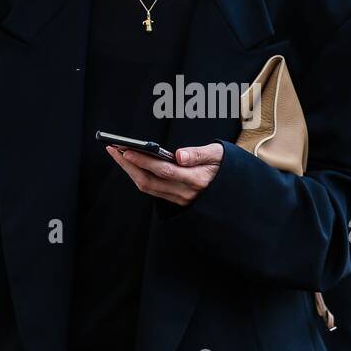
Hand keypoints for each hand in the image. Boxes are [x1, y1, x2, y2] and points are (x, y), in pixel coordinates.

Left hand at [107, 142, 222, 205]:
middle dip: (128, 166)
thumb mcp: (220, 154)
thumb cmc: (227, 165)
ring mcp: (181, 200)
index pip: (164, 170)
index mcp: (198, 179)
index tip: (126, 150)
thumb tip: (179, 154)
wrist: (237, 189)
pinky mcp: (177, 201)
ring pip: (149, 188)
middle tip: (113, 149)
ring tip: (118, 155)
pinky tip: (133, 165)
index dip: (143, 161)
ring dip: (131, 172)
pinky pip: (154, 191)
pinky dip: (140, 177)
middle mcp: (187, 193)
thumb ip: (200, 154)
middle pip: (150, 181)